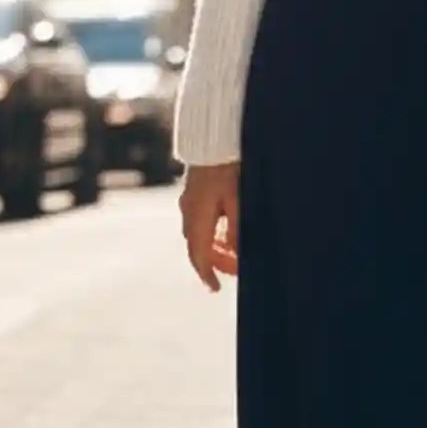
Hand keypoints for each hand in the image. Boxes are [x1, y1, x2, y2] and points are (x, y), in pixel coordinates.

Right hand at [179, 163, 239, 291]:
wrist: (214, 139)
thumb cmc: (228, 167)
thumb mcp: (238, 199)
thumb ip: (235, 228)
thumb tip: (235, 253)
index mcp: (197, 216)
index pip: (199, 255)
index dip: (207, 274)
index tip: (216, 288)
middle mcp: (188, 212)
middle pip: (198, 247)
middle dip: (214, 263)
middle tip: (233, 272)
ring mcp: (188, 202)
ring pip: (198, 235)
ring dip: (214, 248)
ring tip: (233, 254)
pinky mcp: (193, 194)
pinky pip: (199, 222)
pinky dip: (211, 233)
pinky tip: (225, 233)